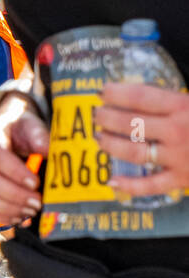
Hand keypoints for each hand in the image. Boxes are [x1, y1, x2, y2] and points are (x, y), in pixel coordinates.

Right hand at [0, 96, 47, 224]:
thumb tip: (46, 149)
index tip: (35, 182)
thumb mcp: (32, 125)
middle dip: (16, 195)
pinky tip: (20, 217)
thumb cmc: (22, 129)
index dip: (15, 172)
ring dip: (10, 209)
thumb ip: (39, 136)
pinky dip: (2, 217)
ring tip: (31, 210)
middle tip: (38, 202)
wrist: (11, 129)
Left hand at [95, 83, 188, 197]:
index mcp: (183, 106)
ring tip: (99, 137)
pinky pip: (151, 185)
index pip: (140, 97)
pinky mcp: (182, 179)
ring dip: (111, 144)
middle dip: (107, 118)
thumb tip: (136, 95)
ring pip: (134, 152)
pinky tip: (112, 181)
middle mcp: (178, 131)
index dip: (116, 93)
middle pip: (131, 123)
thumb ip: (171, 100)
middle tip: (96, 114)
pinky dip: (130, 186)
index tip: (102, 91)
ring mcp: (179, 157)